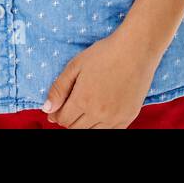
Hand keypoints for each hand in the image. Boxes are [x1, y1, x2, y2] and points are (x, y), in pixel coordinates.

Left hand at [41, 29, 159, 128]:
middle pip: (76, 128)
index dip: (57, 114)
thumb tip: (47, 109)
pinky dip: (101, 126)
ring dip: (84, 124)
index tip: (57, 108)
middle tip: (70, 107)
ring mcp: (115, 118)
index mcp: (83, 100)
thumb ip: (59, 89)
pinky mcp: (128, 117)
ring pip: (92, 132)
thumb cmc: (104, 54)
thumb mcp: (75, 66)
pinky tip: (100, 112)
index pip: (63, 120)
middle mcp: (98, 113)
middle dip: (69, 119)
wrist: (135, 50)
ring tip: (85, 108)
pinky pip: (110, 131)